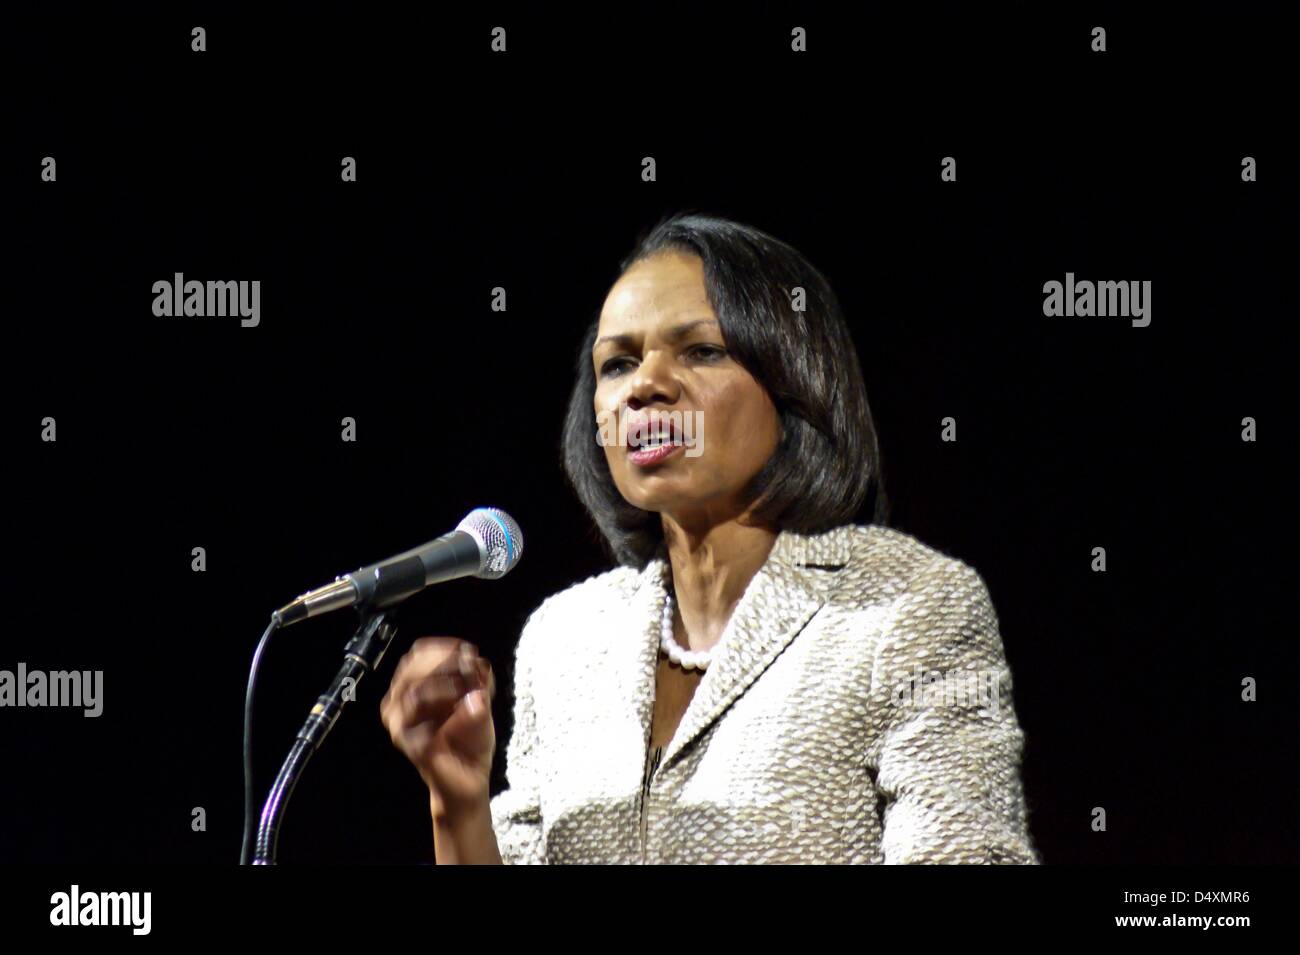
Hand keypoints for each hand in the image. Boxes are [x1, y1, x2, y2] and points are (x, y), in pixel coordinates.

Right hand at [380, 637, 495, 816]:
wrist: (470, 777)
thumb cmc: (470, 734)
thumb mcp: (479, 698)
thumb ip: (478, 678)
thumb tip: (477, 661)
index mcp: (412, 687)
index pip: (416, 654)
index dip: (442, 648)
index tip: (467, 649)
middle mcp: (399, 704)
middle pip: (410, 669)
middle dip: (443, 664)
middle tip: (469, 668)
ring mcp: (401, 727)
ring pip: (414, 693)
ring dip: (447, 687)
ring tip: (471, 691)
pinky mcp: (413, 747)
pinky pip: (426, 726)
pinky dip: (453, 715)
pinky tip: (471, 710)